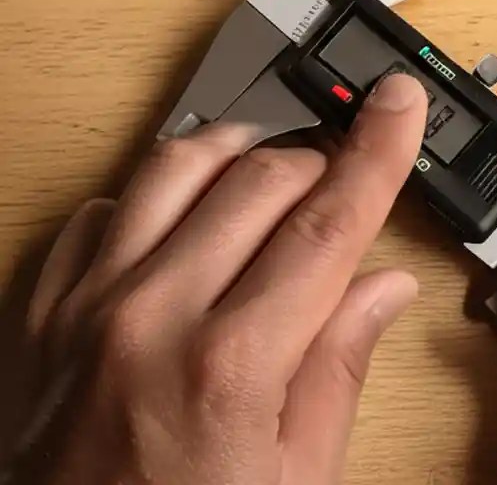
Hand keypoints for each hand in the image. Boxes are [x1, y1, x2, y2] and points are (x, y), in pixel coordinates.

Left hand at [3, 74, 427, 484]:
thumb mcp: (297, 477)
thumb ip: (339, 368)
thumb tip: (381, 286)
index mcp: (231, 364)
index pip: (327, 224)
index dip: (376, 153)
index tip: (398, 102)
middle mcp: (151, 316)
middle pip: (260, 180)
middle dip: (321, 163)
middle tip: (350, 180)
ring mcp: (88, 307)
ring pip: (174, 167)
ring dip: (239, 155)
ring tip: (277, 173)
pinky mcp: (45, 313)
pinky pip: (103, 210)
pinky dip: (154, 196)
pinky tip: (189, 222)